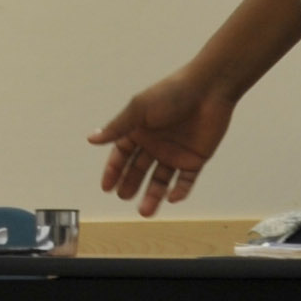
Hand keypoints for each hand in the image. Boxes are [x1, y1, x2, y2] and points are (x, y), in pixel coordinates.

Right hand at [89, 72, 236, 213]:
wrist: (209, 89)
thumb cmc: (171, 94)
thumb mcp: (139, 109)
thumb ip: (117, 128)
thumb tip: (91, 139)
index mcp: (139, 131)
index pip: (121, 155)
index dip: (113, 171)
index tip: (106, 187)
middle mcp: (155, 144)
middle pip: (139, 170)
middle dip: (131, 184)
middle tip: (124, 197)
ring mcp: (176, 152)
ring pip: (161, 180)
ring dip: (153, 195)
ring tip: (145, 211)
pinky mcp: (195, 159)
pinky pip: (186, 180)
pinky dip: (179, 191)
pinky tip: (171, 198)